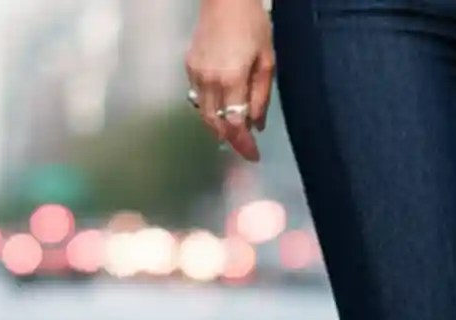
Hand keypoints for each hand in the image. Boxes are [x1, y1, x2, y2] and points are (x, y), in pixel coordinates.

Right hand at [186, 0, 274, 160]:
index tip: (253, 157)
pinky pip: (198, 97)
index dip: (243, 144)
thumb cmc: (253, 26)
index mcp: (231, 80)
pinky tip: (222, 110)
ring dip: (218, 127)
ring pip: (204, 113)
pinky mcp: (189, 66)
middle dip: (231, 140)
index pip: (235, 123)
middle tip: (245, 149)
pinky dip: (210, 109)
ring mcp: (195, 74)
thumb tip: (257, 125)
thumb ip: (261, 96)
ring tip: (234, 135)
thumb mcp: (267, 61)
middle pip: (216, 123)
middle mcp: (209, 81)